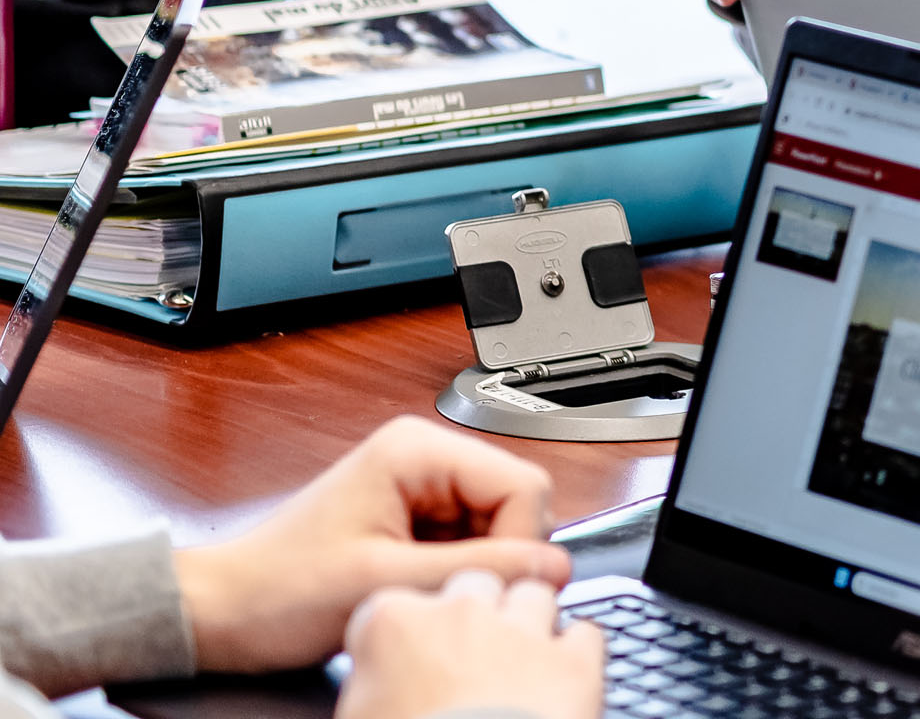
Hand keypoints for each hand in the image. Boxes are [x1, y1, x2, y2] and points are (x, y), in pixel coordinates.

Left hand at [173, 417, 569, 674]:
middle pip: (516, 504)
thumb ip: (477, 569)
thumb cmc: (276, 592)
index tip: (483, 585)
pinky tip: (412, 587)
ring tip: (415, 590)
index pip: (524, 485)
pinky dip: (452, 572)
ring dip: (469, 567)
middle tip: (440, 590)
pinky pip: (470, 541)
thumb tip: (554, 567)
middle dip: (493, 556)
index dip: (519, 542)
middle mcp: (424, 455)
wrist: (221, 612)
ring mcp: (419, 483)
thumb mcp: (384, 583)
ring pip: (497, 527)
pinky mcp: (413, 513)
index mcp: (417, 449)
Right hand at [338, 570, 602, 718]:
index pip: (396, 605)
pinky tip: (560, 679)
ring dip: (529, 621)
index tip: (408, 655)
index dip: (405, 634)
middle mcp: (462, 612)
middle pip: (474, 584)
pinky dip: (575, 651)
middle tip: (467, 658)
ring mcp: (522, 632)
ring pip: (534, 595)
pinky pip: (584, 633)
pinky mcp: (574, 662)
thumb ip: (368, 685)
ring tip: (517, 665)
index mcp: (393, 625)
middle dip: (474, 611)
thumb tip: (379, 684)